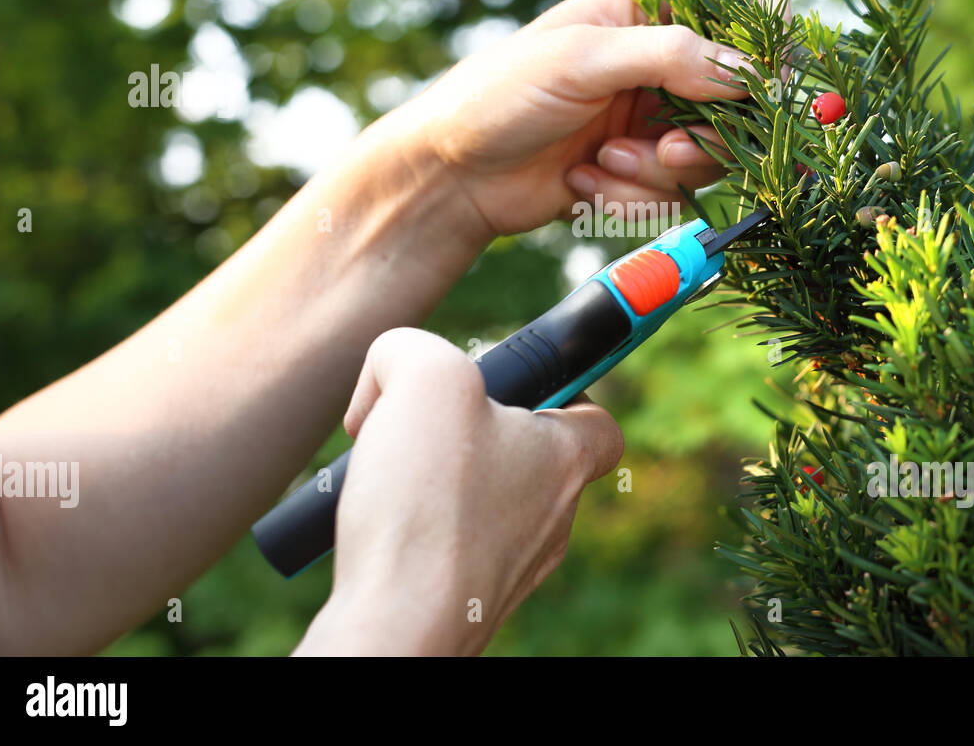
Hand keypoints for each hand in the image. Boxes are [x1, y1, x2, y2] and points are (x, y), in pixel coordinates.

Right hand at [295, 328, 622, 655]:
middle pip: (525, 452)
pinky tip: (376, 521)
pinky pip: (445, 545)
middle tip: (423, 421)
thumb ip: (415, 347)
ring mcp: (511, 565)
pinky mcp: (465, 597)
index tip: (516, 379)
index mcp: (565, 460)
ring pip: (482, 500)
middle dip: (470, 428)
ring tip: (387, 473)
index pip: (598, 418)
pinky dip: (412, 526)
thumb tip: (395, 364)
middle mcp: (551, 517)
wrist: (396, 627)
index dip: (562, 388)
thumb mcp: (424, 379)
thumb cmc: (427, 507)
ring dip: (435, 477)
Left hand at [377, 0, 789, 236]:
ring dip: (660, 170)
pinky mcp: (642, 169)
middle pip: (740, 95)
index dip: (765, 38)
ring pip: (711, 152)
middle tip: (667, 149)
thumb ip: (671, 56)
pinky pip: (675, 191)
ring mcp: (654, 117)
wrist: (451, 174)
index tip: (765, 80)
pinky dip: (634, 197)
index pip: (740, 2)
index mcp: (649, 7)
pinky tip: (584, 185)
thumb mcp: (584, 59)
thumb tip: (751, 71)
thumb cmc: (501, 93)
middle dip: (705, 133)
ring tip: (604, 164)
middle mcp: (661, 60)